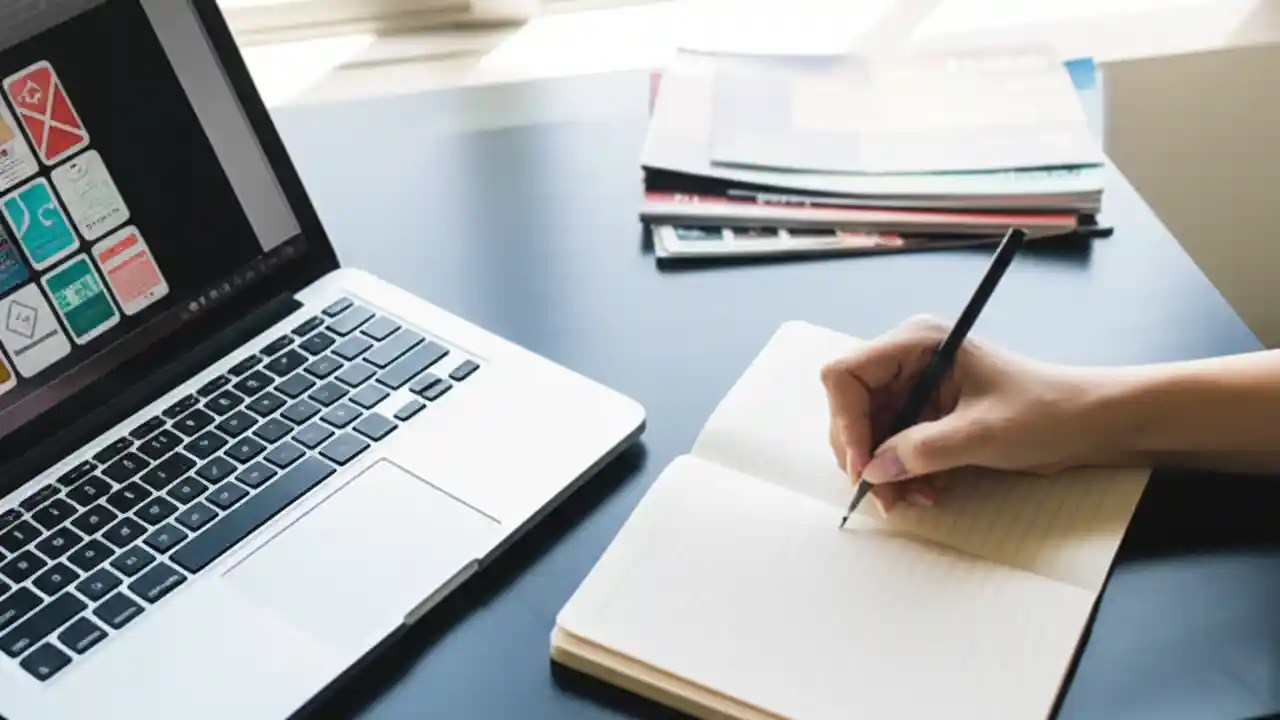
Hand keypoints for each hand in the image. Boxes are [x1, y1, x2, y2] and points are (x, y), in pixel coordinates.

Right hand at [821, 316, 1111, 513]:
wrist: (1088, 423)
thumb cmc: (1046, 411)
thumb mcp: (982, 433)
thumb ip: (922, 450)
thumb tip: (872, 471)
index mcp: (917, 343)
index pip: (847, 375)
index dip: (845, 421)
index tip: (863, 466)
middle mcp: (908, 360)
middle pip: (852, 408)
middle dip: (865, 455)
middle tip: (884, 496)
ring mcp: (915, 387)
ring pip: (870, 433)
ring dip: (885, 472)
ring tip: (912, 498)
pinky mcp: (926, 413)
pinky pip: (893, 445)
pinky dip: (902, 473)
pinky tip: (927, 490)